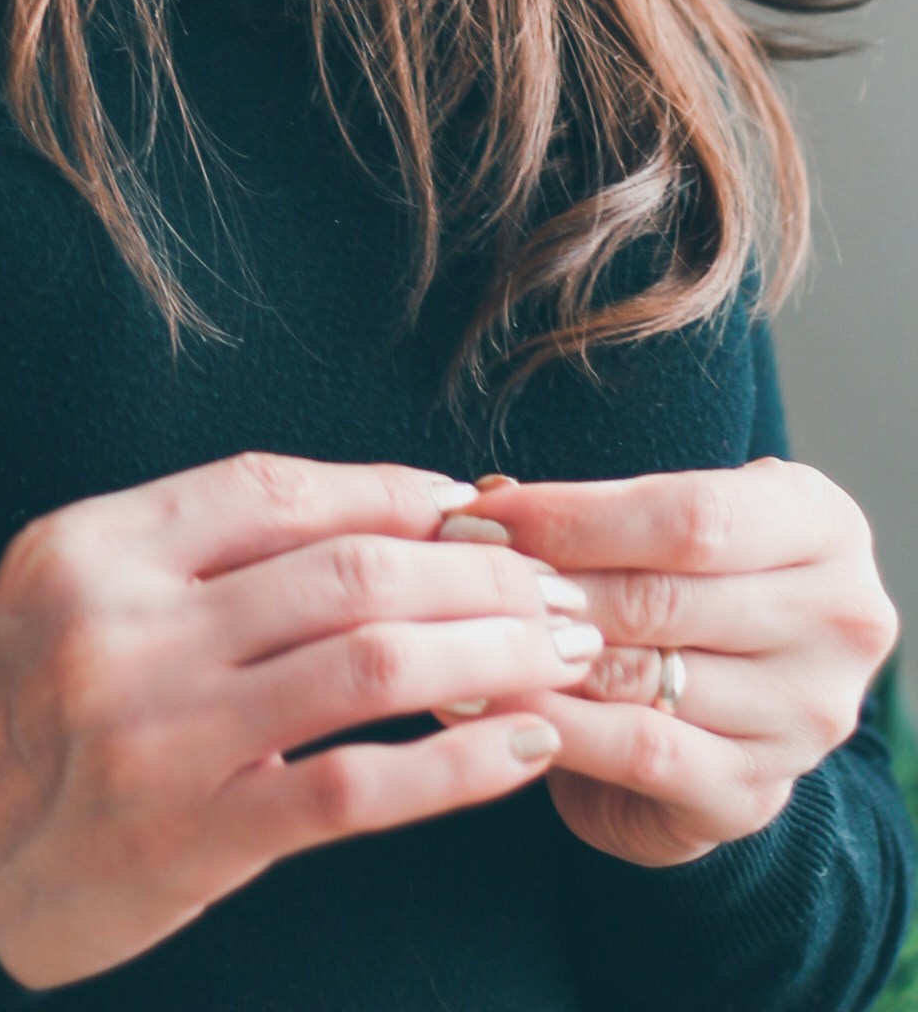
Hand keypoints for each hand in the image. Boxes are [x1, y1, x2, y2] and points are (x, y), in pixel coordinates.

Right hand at [0, 451, 602, 989]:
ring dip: (488, 653)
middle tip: (554, 585)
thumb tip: (350, 521)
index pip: (275, 489)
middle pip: (347, 570)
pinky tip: (520, 749)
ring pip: (372, 665)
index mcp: (89, 546)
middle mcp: (123, 624)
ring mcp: (160, 731)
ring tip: (558, 653)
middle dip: (474, 572)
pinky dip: (456, 766)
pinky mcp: (194, 837)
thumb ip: (174, 558)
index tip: (471, 505)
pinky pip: (358, 789)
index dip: (389, 490)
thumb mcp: (51, 597)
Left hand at [465, 459, 899, 869]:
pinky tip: (490, 701)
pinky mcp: (753, 792)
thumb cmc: (684, 578)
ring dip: (540, 653)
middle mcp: (837, 621)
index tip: (482, 509)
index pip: (692, 516)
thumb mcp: (666, 522)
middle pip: (662, 596)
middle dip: (546, 581)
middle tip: (458, 570)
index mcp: (824, 526)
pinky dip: (556, 723)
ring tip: (460, 630)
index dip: (576, 514)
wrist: (726, 701)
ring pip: (644, 675)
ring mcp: (804, 718)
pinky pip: (638, 751)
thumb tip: (483, 502)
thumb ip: (598, 512)